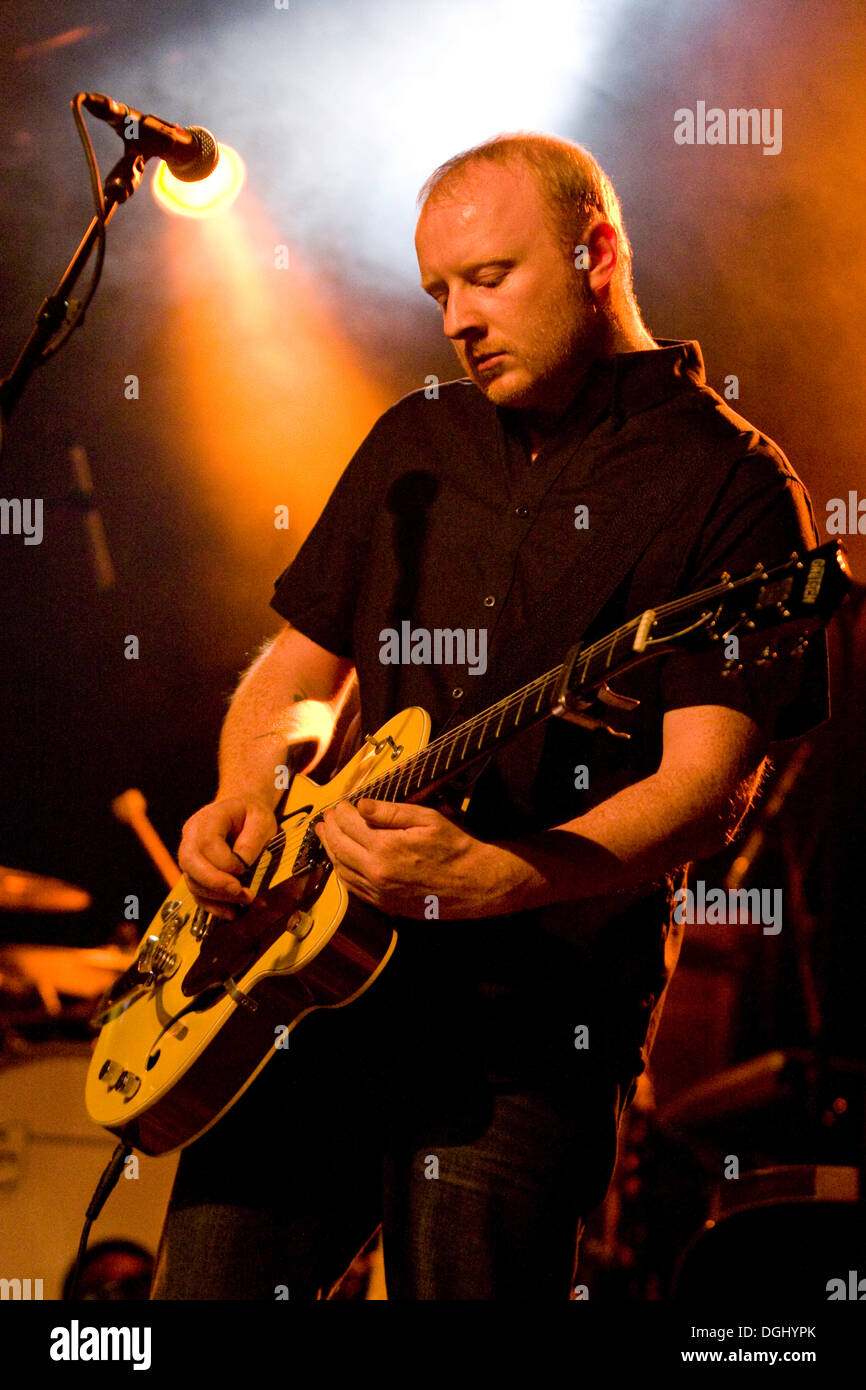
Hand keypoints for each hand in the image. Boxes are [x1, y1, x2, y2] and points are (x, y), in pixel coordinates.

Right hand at [178, 796, 276, 918]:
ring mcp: (190, 856)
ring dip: (218, 898)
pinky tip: (232, 911)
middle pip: (190, 863)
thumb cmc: (252, 814)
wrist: (243, 811)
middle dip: (215, 884)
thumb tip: (242, 866)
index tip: (245, 868)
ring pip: (193, 882)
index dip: (225, 862)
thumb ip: (252, 840)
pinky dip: (214, 906)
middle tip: (241, 893)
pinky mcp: (196, 873)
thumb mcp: (261, 820)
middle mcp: (192, 837)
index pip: (207, 843)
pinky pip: (197, 894)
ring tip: (246, 900)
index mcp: (208, 819)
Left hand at [314, 797, 514, 918]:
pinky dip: (342, 872)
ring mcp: (379, 892)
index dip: (341, 813)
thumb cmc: (455, 848)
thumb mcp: (427, 819)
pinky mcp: (385, 905)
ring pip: (342, 870)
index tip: (340, 804)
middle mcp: (377, 872)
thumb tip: (361, 805)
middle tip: (325, 818)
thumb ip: (390, 812)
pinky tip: (342, 861)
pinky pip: (353, 888)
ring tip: (326, 837)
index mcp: (385, 848)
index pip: (350, 826)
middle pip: (340, 848)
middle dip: (330, 830)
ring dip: (331, 851)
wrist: (475, 883)